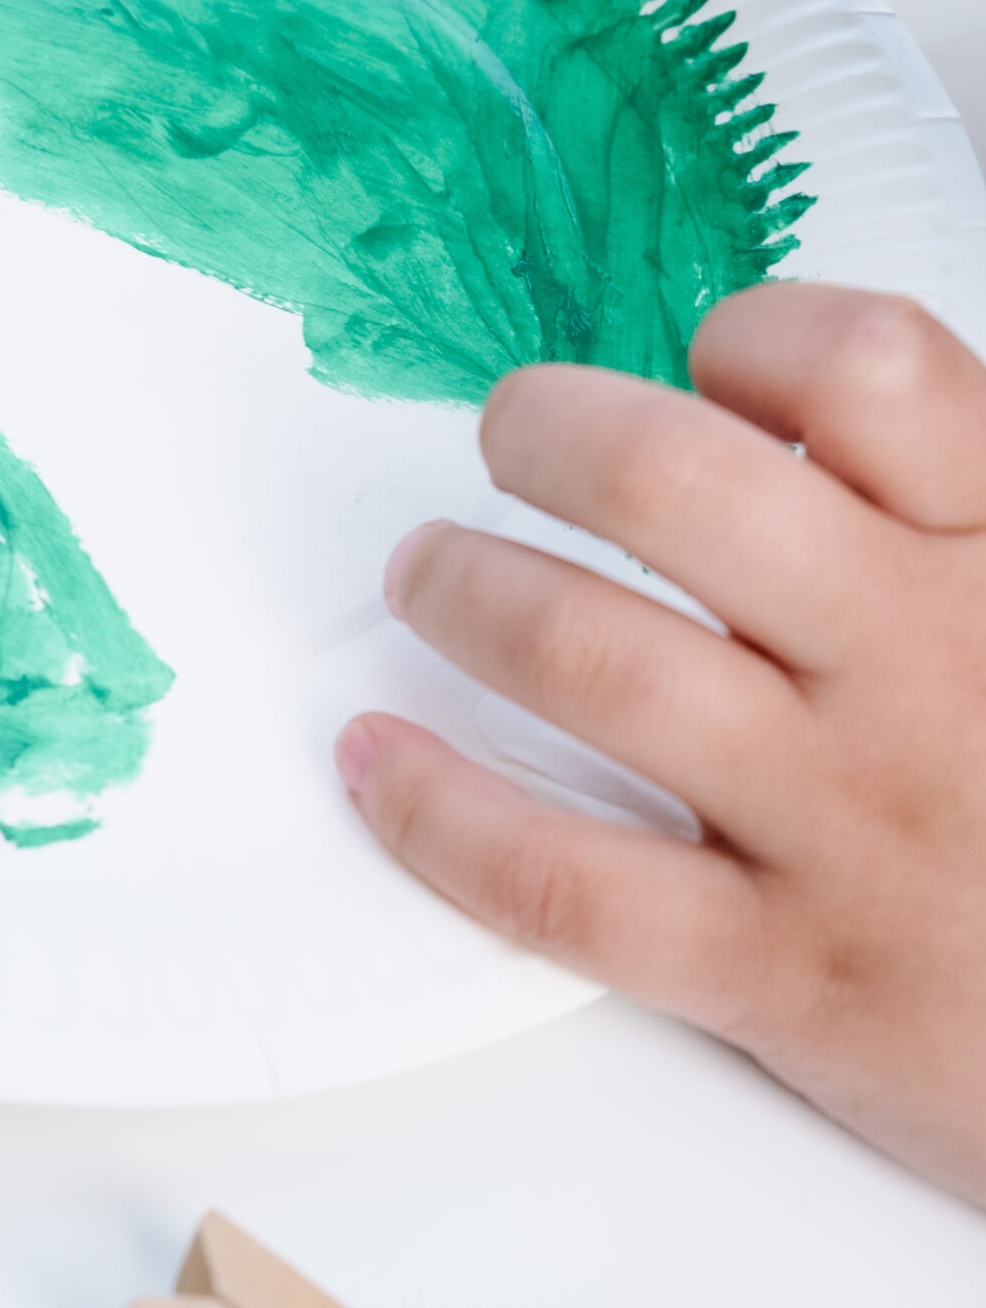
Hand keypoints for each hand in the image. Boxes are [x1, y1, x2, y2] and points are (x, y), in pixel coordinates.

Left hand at [338, 283, 985, 1204]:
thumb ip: (943, 503)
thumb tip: (776, 414)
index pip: (861, 368)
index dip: (753, 339)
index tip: (706, 371)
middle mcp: (921, 666)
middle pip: (664, 482)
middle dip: (545, 431)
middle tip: (511, 436)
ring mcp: (845, 820)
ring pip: (585, 655)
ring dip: (464, 591)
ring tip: (426, 574)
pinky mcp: (786, 970)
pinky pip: (564, 880)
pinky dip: (436, 813)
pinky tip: (380, 763)